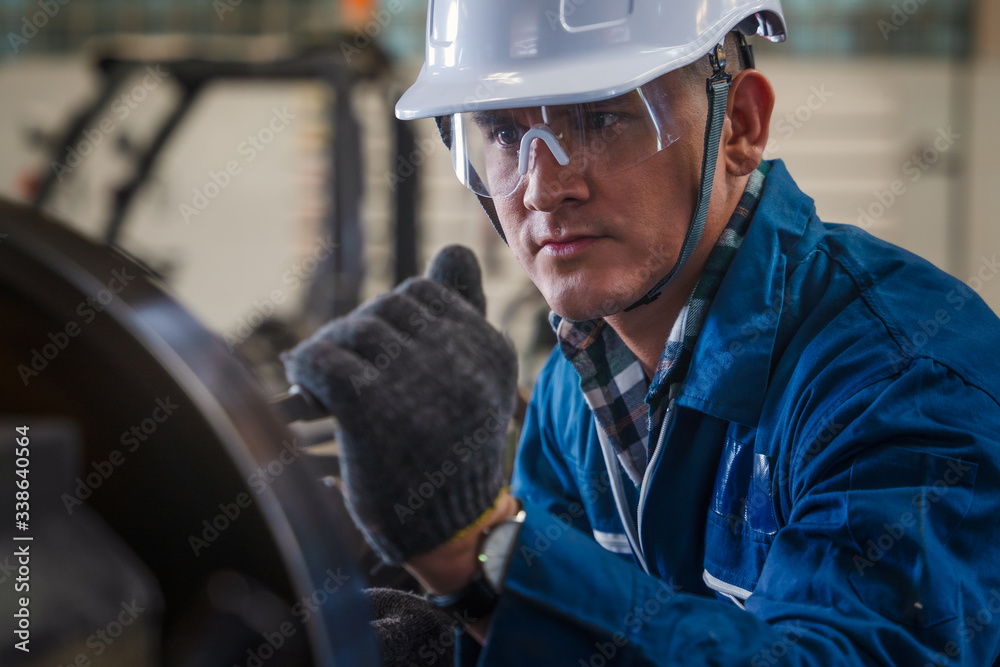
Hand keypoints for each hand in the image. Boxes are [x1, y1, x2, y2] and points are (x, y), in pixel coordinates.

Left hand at [282, 246, 517, 563]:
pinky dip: (307, 366)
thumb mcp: (477, 381)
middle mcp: (458, 358)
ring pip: (354, 329)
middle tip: (344, 364)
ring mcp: (416, 380)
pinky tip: (307, 385)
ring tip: (324, 379)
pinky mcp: (372, 408)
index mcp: (488, 349)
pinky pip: (324, 358)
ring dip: (332, 349)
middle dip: (359, 332)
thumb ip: (465, 314)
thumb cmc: (454, 453)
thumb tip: (453, 248)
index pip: (425, 292)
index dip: (392, 317)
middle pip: (386, 308)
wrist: (448, 530)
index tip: (382, 354)